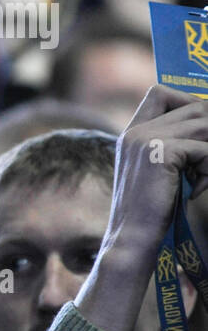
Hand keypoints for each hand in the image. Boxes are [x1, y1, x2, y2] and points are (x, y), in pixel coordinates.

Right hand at [73, 83, 207, 330]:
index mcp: (131, 132)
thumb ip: (173, 147)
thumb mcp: (158, 171)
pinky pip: (205, 148)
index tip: (201, 133)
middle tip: (205, 163)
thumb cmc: (149, 211)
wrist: (132, 238)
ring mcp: (145, 139)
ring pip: (203, 125)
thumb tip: (205, 127)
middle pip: (193, 107)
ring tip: (204, 176)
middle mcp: (136, 130)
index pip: (161, 92)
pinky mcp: (160, 152)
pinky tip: (199, 189)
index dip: (188, 102)